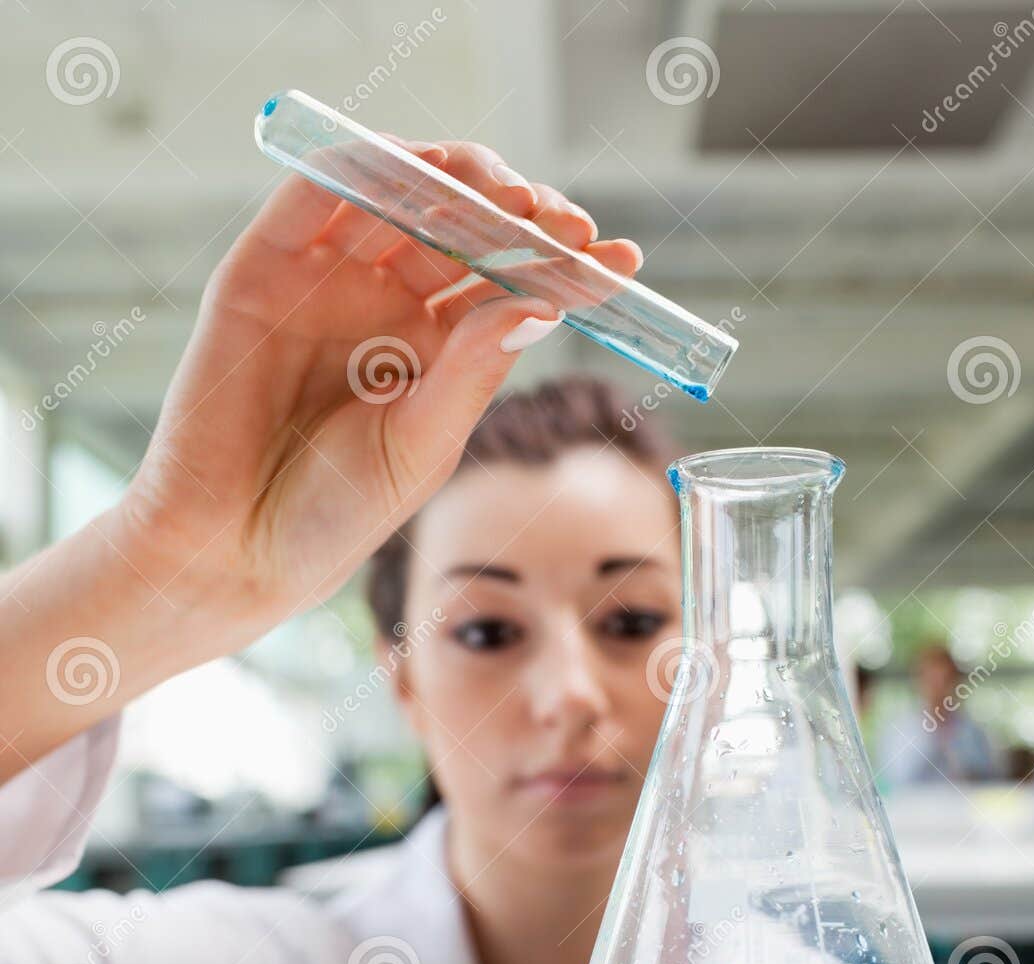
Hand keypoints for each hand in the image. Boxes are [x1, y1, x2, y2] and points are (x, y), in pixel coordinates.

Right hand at [115, 135, 641, 651]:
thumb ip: (473, 373)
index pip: (510, 283)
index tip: (623, 259)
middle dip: (517, 214)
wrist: (233, 548)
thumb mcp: (421, 446)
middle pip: (463, 226)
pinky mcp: (264, 267)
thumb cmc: (329, 514)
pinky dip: (359, 166)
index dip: (565, 264)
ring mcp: (327, 278)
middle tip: (563, 223)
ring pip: (398, 196)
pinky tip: (412, 170)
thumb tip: (542, 303)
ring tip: (505, 196)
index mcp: (434, 347)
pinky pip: (313, 195)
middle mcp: (385, 301)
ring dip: (452, 181)